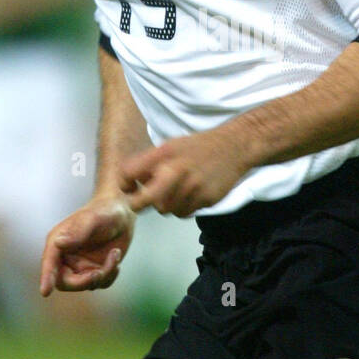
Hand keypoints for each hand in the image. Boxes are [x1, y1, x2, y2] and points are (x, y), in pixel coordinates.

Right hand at [39, 196, 134, 295]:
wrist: (121, 213)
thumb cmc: (105, 211)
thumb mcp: (93, 219)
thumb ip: (77, 232)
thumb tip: (58, 244)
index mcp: (57, 241)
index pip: (49, 263)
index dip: (46, 277)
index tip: (45, 292)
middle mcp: (65, 256)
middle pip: (65, 282)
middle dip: (84, 281)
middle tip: (100, 272)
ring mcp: (79, 265)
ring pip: (86, 285)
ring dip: (104, 273)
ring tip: (115, 253)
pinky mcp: (93, 270)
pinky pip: (99, 283)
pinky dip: (110, 275)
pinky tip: (115, 258)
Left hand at [118, 131, 249, 217]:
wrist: (234, 147)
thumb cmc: (198, 147)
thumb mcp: (170, 146)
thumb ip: (150, 163)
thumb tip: (131, 184)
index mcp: (164, 154)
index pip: (129, 172)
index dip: (124, 183)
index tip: (128, 187)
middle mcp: (176, 170)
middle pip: (145, 201)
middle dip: (137, 204)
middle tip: (138, 202)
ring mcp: (192, 187)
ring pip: (165, 210)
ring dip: (166, 204)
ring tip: (175, 191)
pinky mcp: (206, 199)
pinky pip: (184, 213)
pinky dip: (183, 208)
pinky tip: (190, 194)